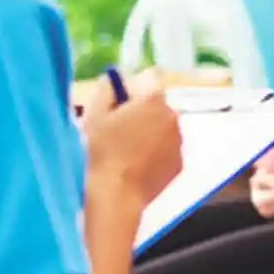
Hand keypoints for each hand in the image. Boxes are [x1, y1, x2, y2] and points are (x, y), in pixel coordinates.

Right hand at [82, 74, 182, 206]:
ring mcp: (179, 140)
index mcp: (153, 99)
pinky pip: (167, 148)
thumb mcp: (93, 115)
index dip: (132, 87)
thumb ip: (104, 89)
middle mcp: (172, 115)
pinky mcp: (180, 162)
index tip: (119, 102)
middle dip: (141, 110)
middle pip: (157, 103)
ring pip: (163, 126)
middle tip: (119, 129)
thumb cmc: (101, 153)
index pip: (149, 77)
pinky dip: (156, 152)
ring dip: (149, 131)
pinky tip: (137, 165)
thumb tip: (113, 78)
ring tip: (126, 151)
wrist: (117, 196)